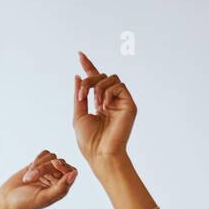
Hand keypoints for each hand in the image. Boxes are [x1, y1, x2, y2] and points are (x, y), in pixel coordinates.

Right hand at [0, 150, 77, 208]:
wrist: (7, 198)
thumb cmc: (26, 202)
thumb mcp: (44, 198)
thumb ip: (61, 188)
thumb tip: (74, 174)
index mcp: (62, 189)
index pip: (71, 171)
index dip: (65, 166)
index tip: (55, 164)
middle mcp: (57, 178)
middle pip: (60, 162)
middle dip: (45, 167)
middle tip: (31, 177)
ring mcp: (49, 170)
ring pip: (52, 157)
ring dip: (38, 165)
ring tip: (28, 178)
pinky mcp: (40, 164)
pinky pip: (45, 153)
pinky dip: (37, 159)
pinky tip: (29, 170)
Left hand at [73, 50, 136, 164]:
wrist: (100, 154)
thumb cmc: (89, 141)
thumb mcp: (79, 115)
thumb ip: (80, 95)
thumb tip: (79, 76)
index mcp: (100, 103)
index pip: (95, 80)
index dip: (88, 66)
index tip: (79, 54)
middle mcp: (112, 101)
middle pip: (101, 76)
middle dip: (89, 81)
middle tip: (81, 95)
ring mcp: (121, 102)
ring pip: (110, 78)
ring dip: (97, 87)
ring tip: (94, 104)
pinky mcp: (130, 105)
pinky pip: (118, 86)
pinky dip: (107, 93)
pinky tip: (104, 106)